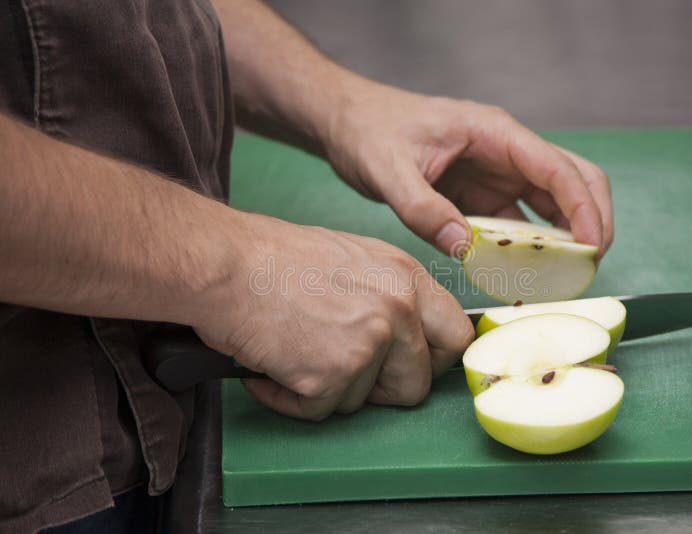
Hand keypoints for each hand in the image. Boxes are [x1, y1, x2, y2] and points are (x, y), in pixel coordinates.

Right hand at [193, 214, 473, 419]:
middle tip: (344, 372)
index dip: (432, 361)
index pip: (456, 336)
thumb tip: (406, 336)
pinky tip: (274, 368)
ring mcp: (370, 341)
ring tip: (295, 354)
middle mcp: (398, 308)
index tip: (408, 367)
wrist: (226, 265)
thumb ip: (391, 296)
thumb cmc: (275, 260)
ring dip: (328, 389)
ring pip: (364, 401)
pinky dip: (292, 399)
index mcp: (407, 277)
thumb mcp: (356, 260)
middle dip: (382, 389)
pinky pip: (321, 410)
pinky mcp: (334, 373)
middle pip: (418, 383)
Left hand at [322, 82, 612, 258]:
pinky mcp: (482, 195)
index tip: (592, 246)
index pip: (556, 167)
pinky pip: (518, 224)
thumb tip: (463, 246)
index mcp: (493, 132)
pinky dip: (529, 249)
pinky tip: (527, 275)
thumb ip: (422, 208)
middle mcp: (505, 152)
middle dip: (591, 220)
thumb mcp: (388, 170)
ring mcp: (497, 174)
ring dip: (564, 239)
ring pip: (551, 205)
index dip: (582, 207)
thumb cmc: (369, 131)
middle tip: (589, 266)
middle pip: (572, 180)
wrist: (349, 124)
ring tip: (567, 278)